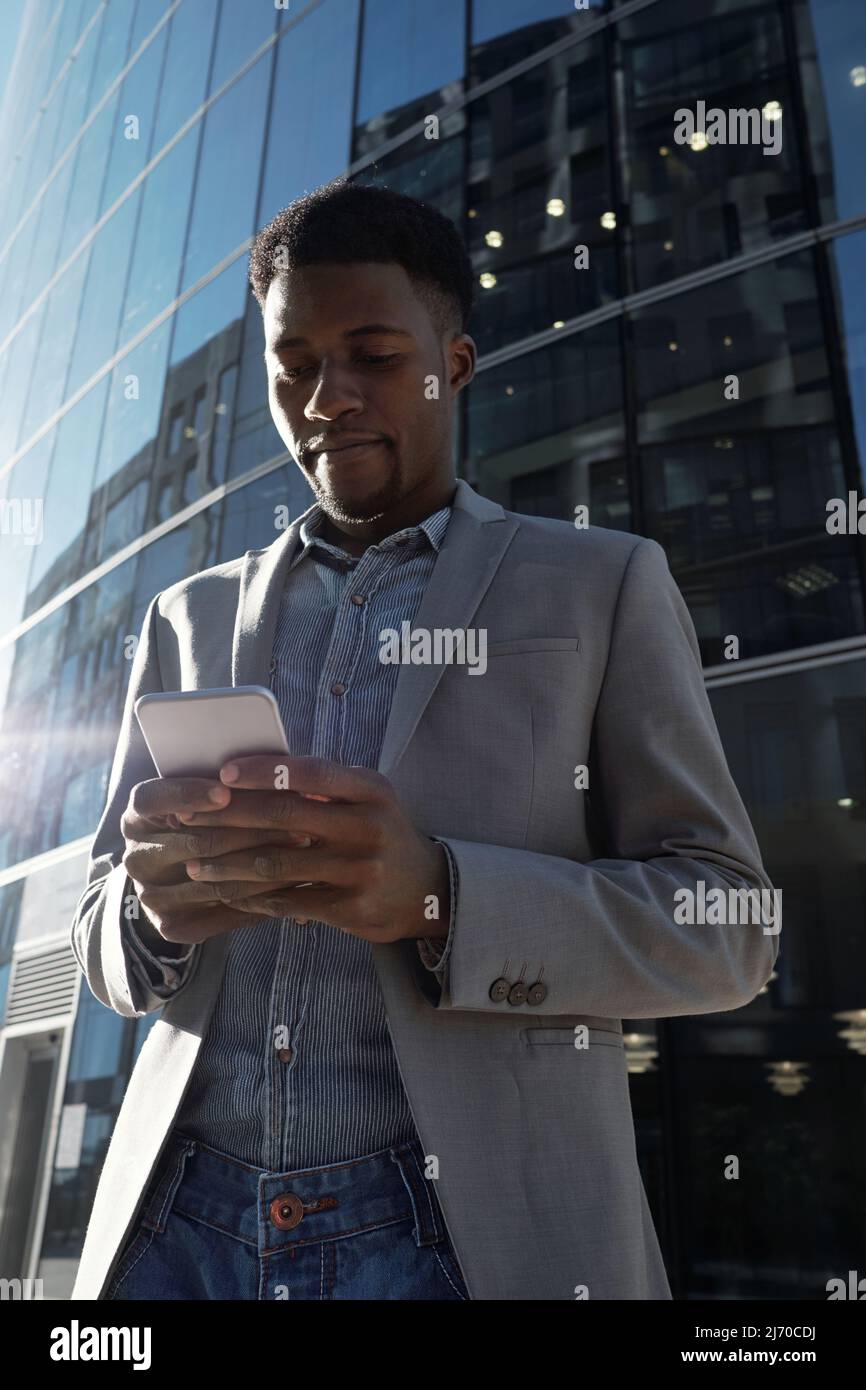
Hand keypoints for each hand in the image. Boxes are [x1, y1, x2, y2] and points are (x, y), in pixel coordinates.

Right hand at [119, 777, 313, 945]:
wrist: (175, 884)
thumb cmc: (200, 825)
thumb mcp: (197, 800)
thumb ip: (222, 786)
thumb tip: (271, 763)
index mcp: (137, 817)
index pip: (150, 799)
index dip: (187, 794)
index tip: (225, 791)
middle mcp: (137, 857)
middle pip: (194, 842)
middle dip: (251, 830)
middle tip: (296, 821)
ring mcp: (152, 895)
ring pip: (216, 880)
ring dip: (266, 864)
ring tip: (304, 848)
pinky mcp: (172, 925)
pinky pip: (224, 912)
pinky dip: (262, 898)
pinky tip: (293, 884)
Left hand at [175, 756, 451, 943]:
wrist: (425, 889)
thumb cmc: (379, 831)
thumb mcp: (367, 797)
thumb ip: (323, 783)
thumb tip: (253, 768)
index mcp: (371, 790)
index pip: (312, 771)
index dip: (264, 771)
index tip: (222, 773)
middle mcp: (369, 827)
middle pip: (287, 817)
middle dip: (230, 817)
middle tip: (188, 818)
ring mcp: (362, 869)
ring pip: (280, 864)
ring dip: (229, 865)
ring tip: (195, 864)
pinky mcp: (353, 908)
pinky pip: (289, 901)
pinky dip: (253, 898)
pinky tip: (228, 894)